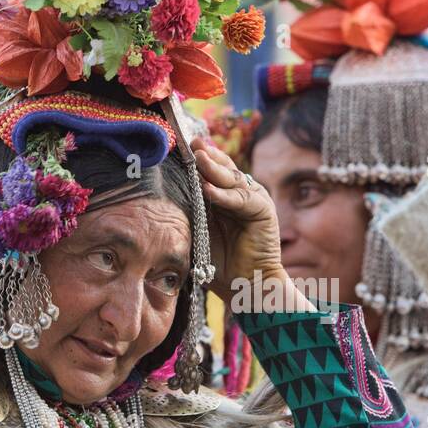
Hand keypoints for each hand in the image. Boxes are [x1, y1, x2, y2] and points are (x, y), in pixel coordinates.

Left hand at [192, 137, 310, 310]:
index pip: (209, 170)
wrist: (244, 285)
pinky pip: (241, 199)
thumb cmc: (218, 263)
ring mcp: (254, 199)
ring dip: (213, 169)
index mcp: (223, 196)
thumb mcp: (196, 229)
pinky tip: (207, 189)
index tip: (176, 144)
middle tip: (188, 142)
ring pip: (231, 179)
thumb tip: (163, 189)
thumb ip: (189, 208)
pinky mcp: (264, 210)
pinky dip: (224, 195)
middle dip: (205, 155)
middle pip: (221, 168)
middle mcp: (240, 193)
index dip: (195, 158)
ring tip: (197, 158)